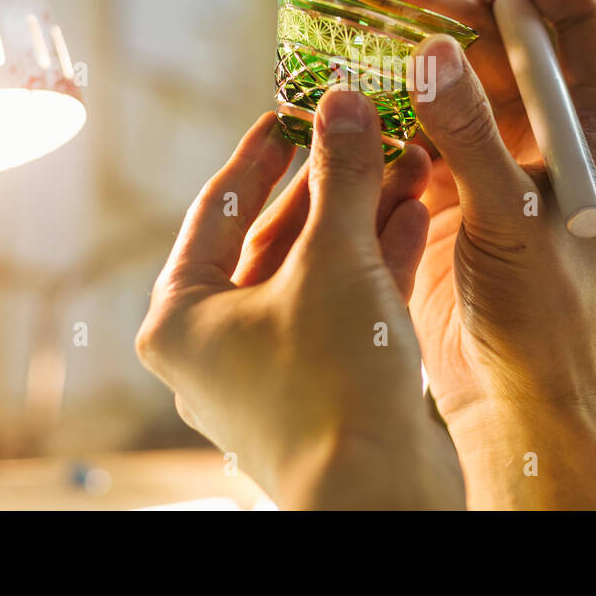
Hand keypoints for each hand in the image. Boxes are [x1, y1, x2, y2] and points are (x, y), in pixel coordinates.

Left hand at [135, 88, 464, 508]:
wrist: (378, 494)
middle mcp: (215, 346)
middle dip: (328, 184)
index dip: (260, 152)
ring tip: (405, 163)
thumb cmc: (331, 385)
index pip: (218, 208)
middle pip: (272, 239)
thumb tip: (343, 102)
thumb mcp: (335, 258)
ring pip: (314, 272)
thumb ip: (339, 176)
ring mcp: (269, 372)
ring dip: (360, 217)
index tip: (294, 111)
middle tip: (362, 132)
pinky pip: (340, 309)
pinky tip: (415, 216)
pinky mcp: (319, 391)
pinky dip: (373, 264)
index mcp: (181, 316)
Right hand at [346, 0, 595, 508]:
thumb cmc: (540, 314)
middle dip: (433, 7)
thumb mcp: (509, 217)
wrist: (510, 393)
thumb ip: (470, 136)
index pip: (575, 25)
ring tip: (338, 21)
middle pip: (492, 44)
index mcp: (591, 132)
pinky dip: (378, 107)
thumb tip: (430, 53)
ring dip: (395, 52)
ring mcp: (495, 161)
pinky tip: (338, 90)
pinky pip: (412, 129)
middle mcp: (545, 136)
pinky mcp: (450, 191)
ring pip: (444, 83)